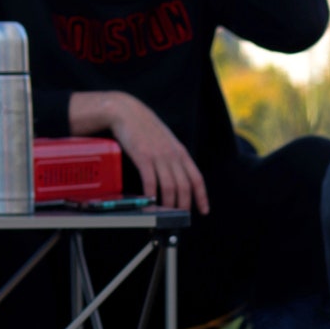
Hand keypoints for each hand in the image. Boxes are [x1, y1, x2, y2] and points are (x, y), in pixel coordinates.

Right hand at [68, 91, 209, 213]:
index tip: (203, 211)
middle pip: (184, 187)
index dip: (202, 197)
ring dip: (168, 205)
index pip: (197, 179)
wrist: (126, 111)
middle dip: (183, 206)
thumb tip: (178, 178)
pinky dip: (152, 195)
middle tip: (179, 217)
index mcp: (180, 153)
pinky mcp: (143, 157)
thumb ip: (173, 157)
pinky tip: (150, 202)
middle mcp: (173, 156)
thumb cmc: (145, 128)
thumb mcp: (166, 141)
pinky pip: (151, 181)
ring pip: (170, 188)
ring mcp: (159, 156)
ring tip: (165, 214)